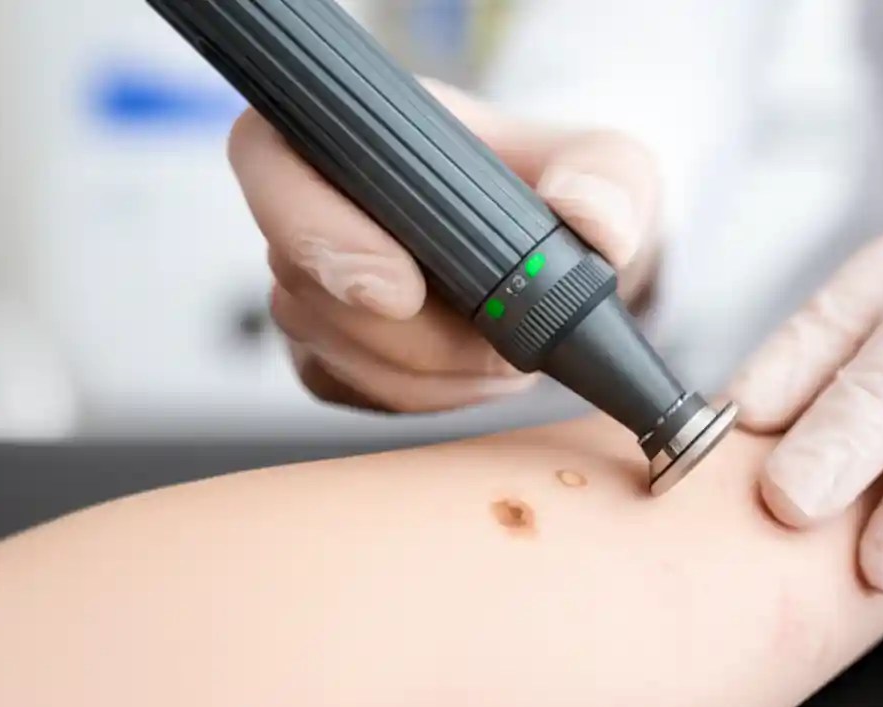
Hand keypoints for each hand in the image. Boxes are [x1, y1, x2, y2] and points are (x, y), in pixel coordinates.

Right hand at [229, 79, 660, 411]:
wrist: (564, 260)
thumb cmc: (570, 195)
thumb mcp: (613, 171)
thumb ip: (610, 181)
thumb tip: (586, 218)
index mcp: (361, 133)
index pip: (270, 158)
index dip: (316, 230)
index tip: (403, 290)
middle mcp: (316, 203)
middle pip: (304, 284)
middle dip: (412, 337)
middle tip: (501, 347)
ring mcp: (314, 284)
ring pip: (331, 350)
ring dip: (431, 372)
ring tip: (503, 353)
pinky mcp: (330, 351)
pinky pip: (353, 392)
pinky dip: (426, 397)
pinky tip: (475, 371)